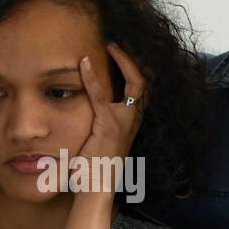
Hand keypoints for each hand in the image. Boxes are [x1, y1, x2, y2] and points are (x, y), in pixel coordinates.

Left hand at [76, 42, 145, 165]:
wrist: (96, 187)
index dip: (135, 68)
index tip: (121, 52)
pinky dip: (92, 77)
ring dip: (123, 60)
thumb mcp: (100, 139)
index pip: (141, 88)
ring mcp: (123, 121)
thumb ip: (99, 123)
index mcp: (132, 121)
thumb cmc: (95, 167)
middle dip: (135, 59)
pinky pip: (101, 95)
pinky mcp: (108, 125)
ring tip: (111, 44)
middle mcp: (134, 119)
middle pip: (146, 81)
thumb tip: (82, 108)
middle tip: (119, 41)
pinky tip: (84, 63)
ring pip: (135, 82)